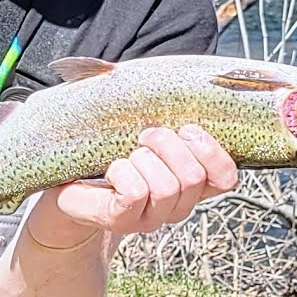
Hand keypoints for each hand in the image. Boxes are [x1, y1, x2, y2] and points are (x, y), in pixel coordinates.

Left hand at [25, 125, 238, 248]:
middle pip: (193, 177)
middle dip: (168, 145)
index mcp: (192, 185)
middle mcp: (177, 206)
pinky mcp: (122, 221)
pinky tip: (113, 170)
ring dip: (143, 159)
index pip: (227, 178)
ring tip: (128, 155)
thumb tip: (163, 76)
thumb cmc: (111, 151)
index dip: (211, 151)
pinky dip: (122, 173)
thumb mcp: (145, 129)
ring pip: (166, 187)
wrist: (70, 184)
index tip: (186, 129)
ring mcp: (151, 218)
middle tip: (145, 135)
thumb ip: (165, 112)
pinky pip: (136, 193)